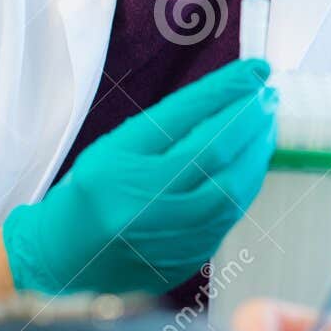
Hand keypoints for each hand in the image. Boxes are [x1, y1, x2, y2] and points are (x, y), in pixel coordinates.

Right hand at [2, 58, 276, 294]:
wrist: (62, 261)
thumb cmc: (91, 194)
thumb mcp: (115, 148)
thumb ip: (170, 126)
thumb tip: (231, 96)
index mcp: (115, 164)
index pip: (182, 116)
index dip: (225, 89)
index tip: (255, 70)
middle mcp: (137, 202)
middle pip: (212, 152)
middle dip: (249, 118)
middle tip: (269, 95)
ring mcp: (163, 237)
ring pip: (229, 188)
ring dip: (257, 152)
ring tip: (267, 126)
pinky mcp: (183, 260)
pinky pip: (228, 216)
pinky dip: (246, 184)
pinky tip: (252, 164)